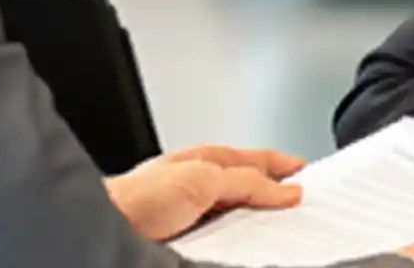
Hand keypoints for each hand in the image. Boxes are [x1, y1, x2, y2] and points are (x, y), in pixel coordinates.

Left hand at [105, 145, 306, 240]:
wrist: (105, 232)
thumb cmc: (136, 199)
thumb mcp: (202, 180)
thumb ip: (245, 182)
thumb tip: (283, 189)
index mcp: (206, 160)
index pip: (256, 160)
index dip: (284, 165)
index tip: (307, 173)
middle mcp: (199, 185)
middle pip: (249, 190)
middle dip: (276, 196)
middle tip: (303, 206)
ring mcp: (193, 215)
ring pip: (238, 218)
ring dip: (258, 225)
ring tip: (281, 232)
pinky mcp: (189, 243)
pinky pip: (226, 243)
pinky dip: (241, 246)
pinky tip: (246, 252)